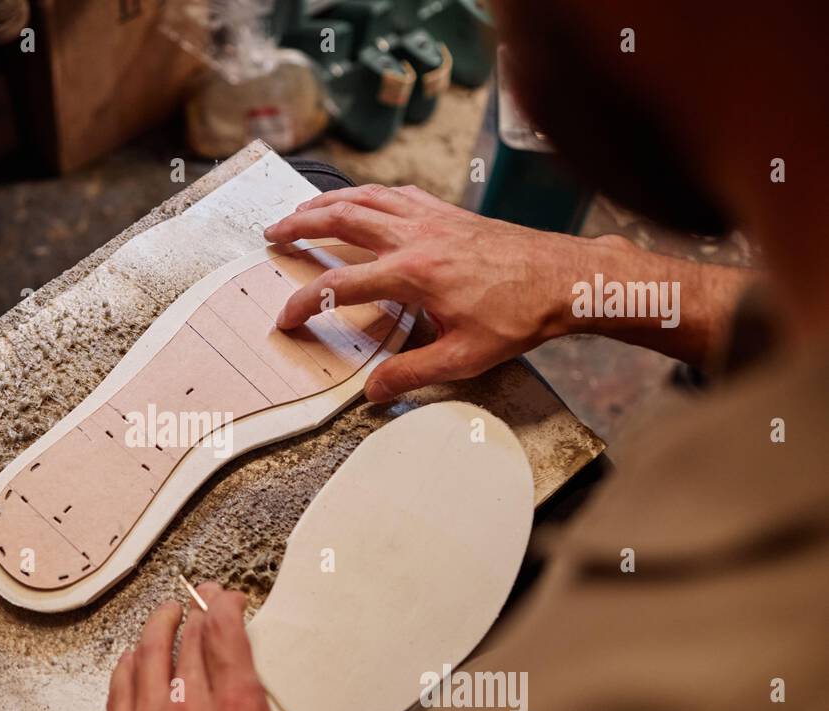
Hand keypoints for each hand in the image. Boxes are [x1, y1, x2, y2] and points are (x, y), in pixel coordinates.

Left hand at [103, 583, 370, 710]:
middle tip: (202, 600)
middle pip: (188, 640)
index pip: (226, 637)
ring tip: (164, 614)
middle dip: (196, 612)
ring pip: (147, 655)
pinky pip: (119, 688)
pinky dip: (126, 665)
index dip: (224, 606)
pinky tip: (130, 660)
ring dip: (157, 627)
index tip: (227, 597)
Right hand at [264, 184, 655, 399]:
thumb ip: (411, 374)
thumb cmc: (520, 317)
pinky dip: (367, 193)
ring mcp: (432, 218)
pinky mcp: (447, 211)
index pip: (340, 286)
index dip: (305, 304)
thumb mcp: (464, 359)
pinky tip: (359, 199)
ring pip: (365, 197)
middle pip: (342, 220)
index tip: (285, 318)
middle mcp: (416, 237)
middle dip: (300, 226)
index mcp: (414, 274)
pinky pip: (395, 193)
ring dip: (326, 201)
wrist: (565, 278)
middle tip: (271, 235)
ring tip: (300, 210)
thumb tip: (372, 391)